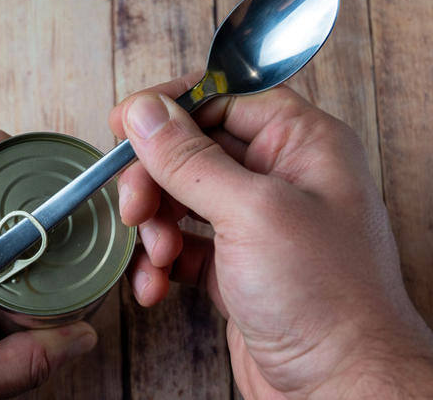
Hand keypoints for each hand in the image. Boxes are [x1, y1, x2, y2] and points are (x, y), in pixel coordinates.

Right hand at [109, 75, 432, 397]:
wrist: (341, 388)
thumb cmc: (326, 299)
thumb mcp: (251, 213)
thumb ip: (190, 158)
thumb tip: (146, 111)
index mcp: (300, 143)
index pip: (223, 95)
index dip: (170, 107)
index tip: (125, 125)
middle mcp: (276, 176)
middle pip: (190, 148)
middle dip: (153, 179)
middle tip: (134, 208)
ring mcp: (252, 222)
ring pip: (178, 197)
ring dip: (153, 226)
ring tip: (156, 257)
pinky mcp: (232, 264)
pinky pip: (179, 245)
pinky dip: (158, 262)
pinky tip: (154, 285)